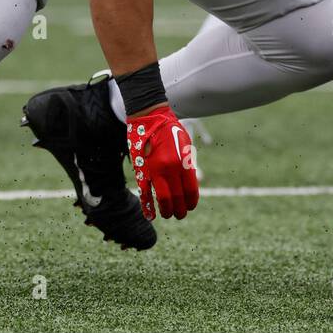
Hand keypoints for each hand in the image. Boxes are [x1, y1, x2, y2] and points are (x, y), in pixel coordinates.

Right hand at [127, 105, 198, 219]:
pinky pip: (145, 193)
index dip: (191, 203)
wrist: (149, 117)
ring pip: (162, 199)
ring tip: (168, 214)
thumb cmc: (170, 130)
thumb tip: (190, 184)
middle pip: (178, 199)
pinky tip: (150, 216)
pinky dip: (147, 207)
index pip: (191, 191)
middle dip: (180, 211)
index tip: (190, 207)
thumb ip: (188, 166)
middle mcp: (170, 169)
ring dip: (167, 211)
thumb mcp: (185, 146)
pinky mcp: (141, 170)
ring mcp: (155, 171)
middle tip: (180, 215)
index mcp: (184, 162)